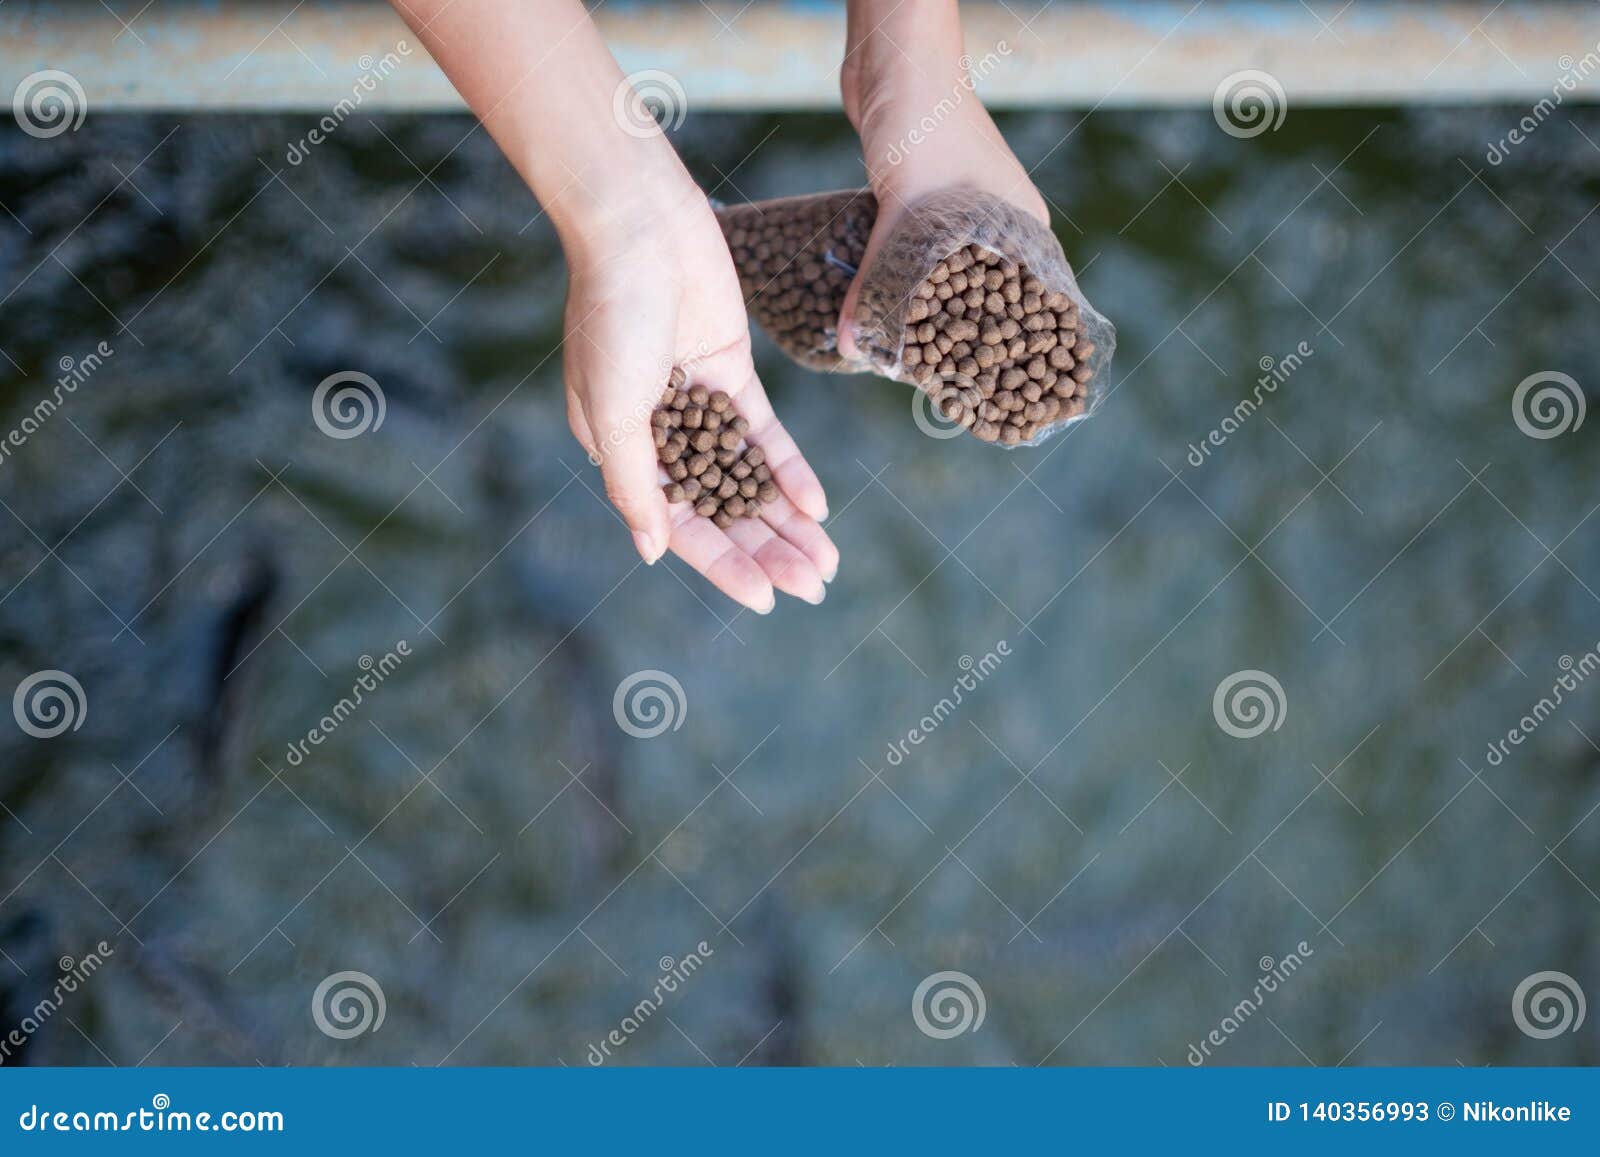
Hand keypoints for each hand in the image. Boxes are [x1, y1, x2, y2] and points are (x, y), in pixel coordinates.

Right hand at [563, 178, 837, 612]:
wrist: (640, 227)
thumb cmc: (613, 317)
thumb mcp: (615, 410)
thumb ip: (634, 485)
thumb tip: (653, 552)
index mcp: (620, 450)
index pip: (680, 524)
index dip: (723, 565)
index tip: (766, 599)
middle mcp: (658, 433)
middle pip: (722, 508)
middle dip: (767, 551)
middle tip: (815, 588)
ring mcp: (697, 402)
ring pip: (748, 477)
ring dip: (785, 521)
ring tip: (827, 563)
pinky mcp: (731, 371)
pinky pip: (765, 433)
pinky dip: (789, 469)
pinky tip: (819, 507)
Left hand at [836, 0, 1047, 359]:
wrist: (895, 59)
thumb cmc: (923, 121)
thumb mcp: (904, 211)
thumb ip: (878, 278)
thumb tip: (853, 343)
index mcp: (1021, 227)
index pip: (1029, 306)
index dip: (1013, 350)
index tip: (996, 393)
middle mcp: (999, 224)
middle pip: (987, 299)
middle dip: (966, 342)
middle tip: (946, 390)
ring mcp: (963, 214)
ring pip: (948, 280)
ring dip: (929, 314)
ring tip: (912, 363)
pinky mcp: (924, 205)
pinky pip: (917, 258)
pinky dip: (903, 285)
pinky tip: (885, 313)